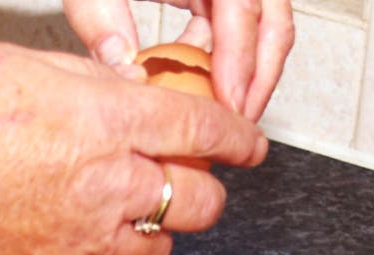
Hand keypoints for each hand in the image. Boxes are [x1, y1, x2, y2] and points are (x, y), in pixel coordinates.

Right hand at [0, 43, 267, 254]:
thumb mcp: (13, 66)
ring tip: (124, 214)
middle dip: (206, 193)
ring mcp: (77, 243)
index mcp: (102, 122)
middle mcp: (103, 189)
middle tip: (190, 182)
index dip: (236, 138)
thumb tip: (112, 93)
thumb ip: (80, 84)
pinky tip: (58, 228)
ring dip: (154, 232)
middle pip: (198, 206)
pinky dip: (92, 251)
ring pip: (154, 253)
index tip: (249, 146)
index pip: (199, 130)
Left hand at [63, 0, 294, 120]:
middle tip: (237, 123)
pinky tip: (211, 90)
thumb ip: (103, 25)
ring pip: (265, 22)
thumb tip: (126, 73)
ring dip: (252, 72)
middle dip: (259, 75)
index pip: (243, 4)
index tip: (229, 105)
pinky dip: (232, 59)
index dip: (241, 60)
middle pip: (270, 15)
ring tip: (229, 115)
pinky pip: (241, 24)